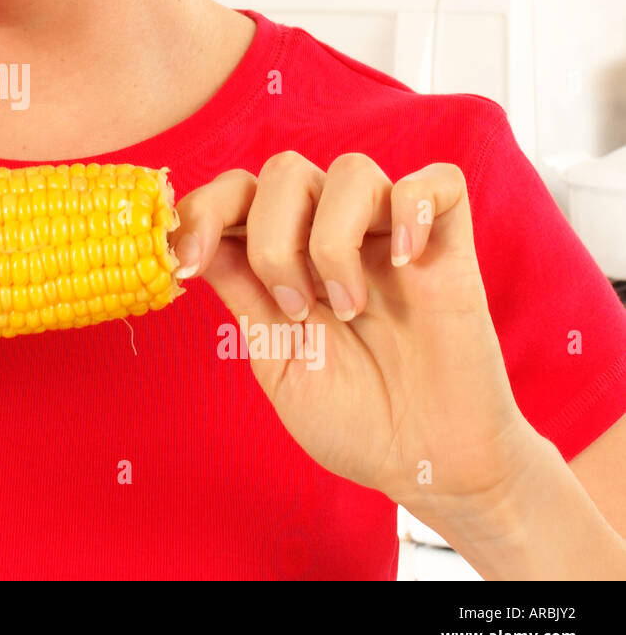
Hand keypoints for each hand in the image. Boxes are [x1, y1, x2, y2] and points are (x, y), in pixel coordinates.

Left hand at [173, 151, 539, 521]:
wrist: (428, 464)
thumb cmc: (351, 417)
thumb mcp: (276, 357)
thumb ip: (242, 292)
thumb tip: (191, 240)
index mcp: (282, 256)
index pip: (234, 193)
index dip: (201, 212)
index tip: (185, 263)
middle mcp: (331, 233)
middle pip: (284, 171)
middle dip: (272, 238)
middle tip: (295, 308)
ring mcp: (390, 235)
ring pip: (352, 169)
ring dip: (334, 239)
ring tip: (347, 306)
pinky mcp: (449, 247)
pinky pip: (437, 182)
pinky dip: (413, 211)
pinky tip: (407, 262)